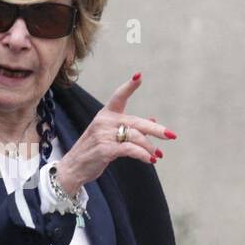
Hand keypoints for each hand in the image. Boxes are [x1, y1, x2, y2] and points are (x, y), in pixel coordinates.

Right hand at [54, 72, 175, 194]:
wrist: (73, 167)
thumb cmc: (93, 150)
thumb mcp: (109, 135)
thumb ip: (130, 127)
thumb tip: (153, 119)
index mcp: (105, 114)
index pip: (118, 96)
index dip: (129, 86)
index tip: (139, 76)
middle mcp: (104, 121)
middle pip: (136, 122)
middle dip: (156, 130)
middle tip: (171, 135)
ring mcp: (103, 135)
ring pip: (135, 137)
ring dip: (149, 148)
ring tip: (157, 155)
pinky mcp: (105, 150)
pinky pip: (130, 149)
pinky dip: (143, 155)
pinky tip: (151, 160)